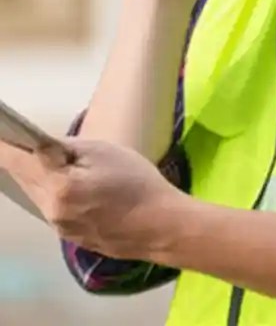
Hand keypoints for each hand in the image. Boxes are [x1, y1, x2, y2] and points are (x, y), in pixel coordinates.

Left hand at [0, 138, 187, 261]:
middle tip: (30, 144)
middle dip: (24, 160)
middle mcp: (50, 210)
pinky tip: (80, 190)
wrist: (162, 226)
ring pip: (37, 195)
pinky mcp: (70, 238)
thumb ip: (66, 147)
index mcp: (58, 186)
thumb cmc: (139, 184)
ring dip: (41, 178)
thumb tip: (39, 146)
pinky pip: (53, 210)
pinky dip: (56, 196)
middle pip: (23, 179)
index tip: (4, 134)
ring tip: (63, 167)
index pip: (15, 161)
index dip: (6, 145)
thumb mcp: (105, 152)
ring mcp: (59, 227)